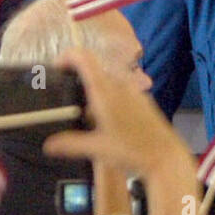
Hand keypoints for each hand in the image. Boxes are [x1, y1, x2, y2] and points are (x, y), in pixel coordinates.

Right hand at [44, 44, 192, 179]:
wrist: (166, 158)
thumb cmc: (133, 151)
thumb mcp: (97, 149)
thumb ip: (70, 144)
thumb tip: (49, 145)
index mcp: (105, 91)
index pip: (84, 57)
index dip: (67, 56)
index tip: (56, 67)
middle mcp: (120, 85)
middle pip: (93, 68)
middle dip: (77, 77)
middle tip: (65, 92)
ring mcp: (133, 91)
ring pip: (107, 80)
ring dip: (93, 89)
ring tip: (85, 112)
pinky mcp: (142, 100)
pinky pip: (120, 89)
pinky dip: (108, 97)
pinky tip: (106, 121)